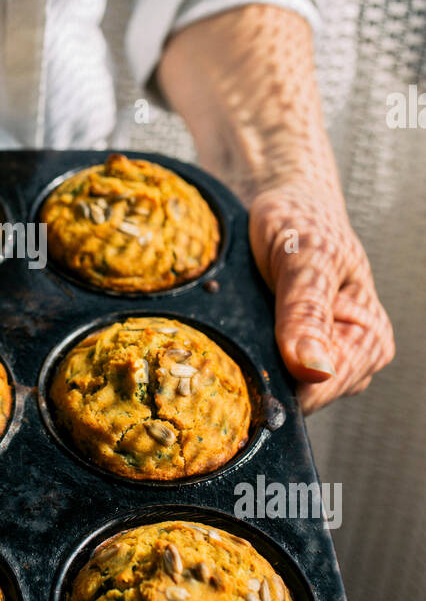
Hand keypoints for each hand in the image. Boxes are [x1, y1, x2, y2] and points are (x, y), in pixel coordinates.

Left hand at [249, 184, 394, 412]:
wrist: (277, 203)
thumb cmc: (301, 221)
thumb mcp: (306, 257)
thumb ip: (306, 312)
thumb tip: (312, 370)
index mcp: (370, 341)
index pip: (321, 391)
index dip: (280, 384)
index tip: (240, 361)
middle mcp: (349, 359)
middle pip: (297, 397)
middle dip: (263, 371)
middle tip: (234, 329)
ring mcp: (317, 361)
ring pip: (275, 387)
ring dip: (248, 364)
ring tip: (235, 323)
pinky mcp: (287, 355)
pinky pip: (261, 373)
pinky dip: (241, 357)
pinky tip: (230, 333)